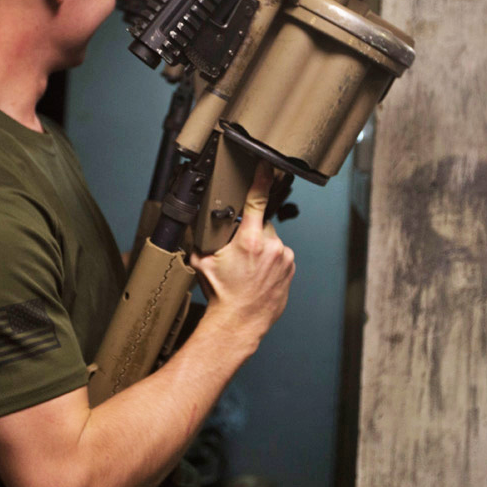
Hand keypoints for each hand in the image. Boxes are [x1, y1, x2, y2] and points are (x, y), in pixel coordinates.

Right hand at [189, 161, 294, 345]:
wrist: (240, 322)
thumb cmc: (222, 295)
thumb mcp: (202, 261)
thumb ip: (202, 240)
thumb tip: (196, 229)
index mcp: (248, 240)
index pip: (257, 200)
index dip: (261, 179)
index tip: (266, 165)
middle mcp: (271, 246)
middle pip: (260, 225)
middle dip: (249, 232)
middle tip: (237, 252)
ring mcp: (284, 258)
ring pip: (271, 241)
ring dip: (260, 248)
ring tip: (248, 268)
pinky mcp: (290, 268)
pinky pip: (280, 255)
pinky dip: (270, 260)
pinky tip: (258, 274)